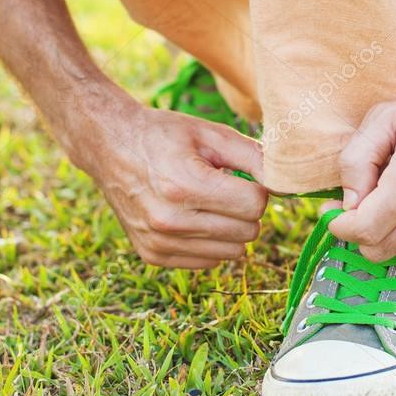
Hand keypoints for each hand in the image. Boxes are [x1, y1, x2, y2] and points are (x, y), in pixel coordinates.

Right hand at [63, 99, 268, 268]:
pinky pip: (210, 261)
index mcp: (185, 186)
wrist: (109, 147)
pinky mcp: (153, 256)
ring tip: (208, 201)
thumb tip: (285, 185)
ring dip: (231, 228)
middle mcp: (170, 221)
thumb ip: (253, 157)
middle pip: (248, 231)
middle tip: (225, 187)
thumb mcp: (210, 133)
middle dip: (246, 209)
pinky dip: (211, 242)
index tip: (241, 175)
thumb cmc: (163, 135)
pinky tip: (193, 217)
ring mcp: (159, 243)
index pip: (255, 205)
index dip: (256, 188)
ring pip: (233, 252)